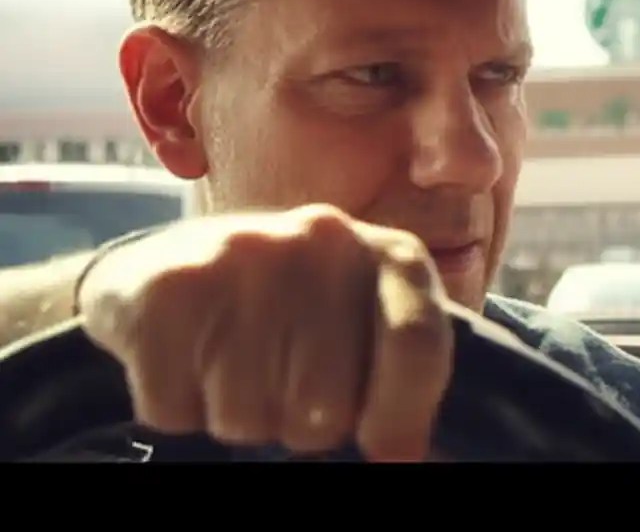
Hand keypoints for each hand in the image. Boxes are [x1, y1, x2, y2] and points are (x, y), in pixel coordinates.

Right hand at [77, 203, 452, 461]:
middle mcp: (323, 239)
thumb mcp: (368, 324)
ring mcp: (242, 256)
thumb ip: (403, 372)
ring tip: (233, 365)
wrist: (171, 262)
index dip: (400, 416)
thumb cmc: (295, 309)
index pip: (416, 344)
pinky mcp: (168, 288)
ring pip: (249, 416)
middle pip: (327, 404)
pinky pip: (178, 410)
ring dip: (240, 416)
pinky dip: (179, 409)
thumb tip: (402, 454)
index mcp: (390, 255)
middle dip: (305, 422)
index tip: (382, 449)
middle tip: (283, 381)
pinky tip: (187, 361)